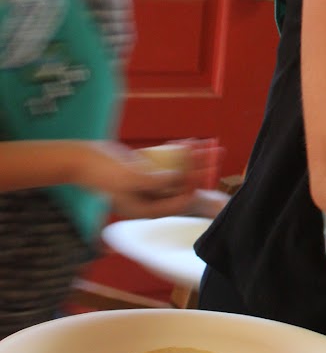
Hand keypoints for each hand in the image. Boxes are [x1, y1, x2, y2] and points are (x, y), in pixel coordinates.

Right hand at [80, 139, 219, 218]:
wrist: (79, 159)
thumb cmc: (101, 171)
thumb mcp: (131, 177)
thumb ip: (156, 181)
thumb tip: (178, 179)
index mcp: (145, 209)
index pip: (177, 202)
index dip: (194, 187)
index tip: (205, 173)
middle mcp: (149, 199)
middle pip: (181, 186)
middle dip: (200, 170)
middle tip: (218, 154)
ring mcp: (146, 185)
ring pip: (176, 173)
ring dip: (193, 158)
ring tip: (209, 144)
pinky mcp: (143, 171)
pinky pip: (165, 164)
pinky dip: (177, 154)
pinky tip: (190, 142)